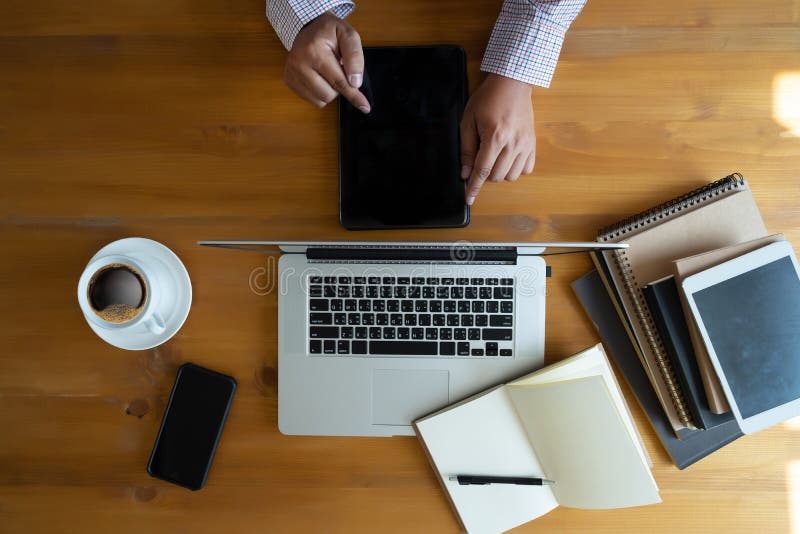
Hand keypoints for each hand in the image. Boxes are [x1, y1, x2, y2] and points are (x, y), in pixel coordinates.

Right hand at [284, 12, 369, 112]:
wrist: (307, 28)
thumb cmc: (329, 32)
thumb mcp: (348, 35)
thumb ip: (355, 57)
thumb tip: (355, 83)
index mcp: (314, 51)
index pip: (338, 81)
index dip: (353, 95)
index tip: (364, 107)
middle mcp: (299, 63)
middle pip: (329, 94)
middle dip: (339, 87)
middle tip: (338, 70)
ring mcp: (292, 73)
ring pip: (320, 100)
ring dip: (330, 91)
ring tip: (328, 73)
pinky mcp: (289, 80)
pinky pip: (311, 100)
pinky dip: (320, 93)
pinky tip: (319, 77)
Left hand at [460, 74, 535, 204]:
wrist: (512, 84)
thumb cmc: (488, 99)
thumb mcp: (468, 120)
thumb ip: (467, 149)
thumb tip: (466, 173)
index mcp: (495, 137)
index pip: (482, 170)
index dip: (474, 187)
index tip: (468, 199)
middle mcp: (513, 143)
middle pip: (496, 176)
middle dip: (484, 175)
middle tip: (480, 159)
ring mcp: (525, 144)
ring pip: (512, 176)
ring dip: (500, 173)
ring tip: (494, 158)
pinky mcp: (533, 143)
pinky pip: (526, 169)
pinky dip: (516, 169)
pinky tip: (508, 159)